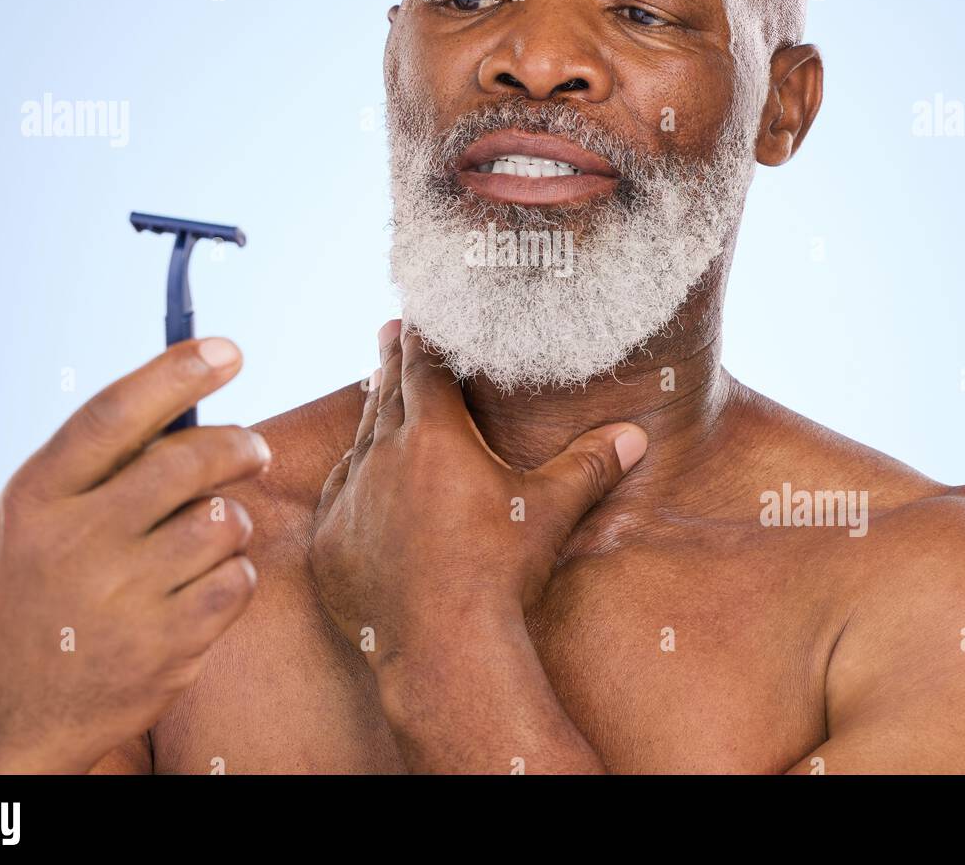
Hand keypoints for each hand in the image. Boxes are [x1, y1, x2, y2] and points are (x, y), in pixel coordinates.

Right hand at [0, 338, 268, 773]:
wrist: (12, 707)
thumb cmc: (40, 584)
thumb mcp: (39, 516)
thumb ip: (101, 461)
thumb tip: (194, 392)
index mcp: (36, 496)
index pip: (114, 415)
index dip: (177, 373)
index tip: (229, 351)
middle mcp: (75, 543)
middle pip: (189, 462)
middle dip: (238, 446)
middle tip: (254, 449)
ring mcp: (121, 598)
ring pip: (224, 520)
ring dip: (230, 521)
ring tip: (206, 537)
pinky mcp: (165, 645)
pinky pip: (238, 578)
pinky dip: (233, 575)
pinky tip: (200, 589)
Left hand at [310, 320, 646, 668]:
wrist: (444, 648)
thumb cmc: (501, 573)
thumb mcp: (551, 511)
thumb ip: (589, 465)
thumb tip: (635, 437)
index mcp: (434, 437)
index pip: (424, 370)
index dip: (422, 340)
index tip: (415, 315)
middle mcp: (383, 458)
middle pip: (386, 395)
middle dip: (391, 361)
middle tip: (389, 332)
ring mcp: (350, 501)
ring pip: (359, 442)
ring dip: (370, 414)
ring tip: (375, 392)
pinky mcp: (329, 543)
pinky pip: (337, 495)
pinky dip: (350, 475)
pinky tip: (356, 473)